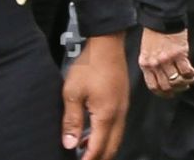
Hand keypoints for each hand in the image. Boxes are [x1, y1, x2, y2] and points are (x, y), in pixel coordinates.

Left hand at [63, 31, 128, 159]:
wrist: (108, 45)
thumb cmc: (88, 67)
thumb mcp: (73, 93)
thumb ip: (72, 121)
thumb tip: (70, 145)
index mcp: (106, 115)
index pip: (98, 148)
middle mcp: (119, 114)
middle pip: (112, 147)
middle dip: (99, 158)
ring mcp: (123, 108)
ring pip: (117, 138)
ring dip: (103, 149)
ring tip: (84, 153)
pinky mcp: (123, 101)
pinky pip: (117, 127)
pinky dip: (107, 137)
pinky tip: (92, 135)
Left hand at [139, 28, 193, 99]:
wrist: (162, 18)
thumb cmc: (154, 33)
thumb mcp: (146, 51)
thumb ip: (151, 64)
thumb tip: (161, 76)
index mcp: (145, 64)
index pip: (153, 86)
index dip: (163, 93)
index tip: (170, 94)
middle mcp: (155, 65)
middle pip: (166, 86)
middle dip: (176, 89)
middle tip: (182, 87)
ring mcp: (167, 60)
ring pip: (177, 80)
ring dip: (185, 83)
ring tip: (190, 80)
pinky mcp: (179, 54)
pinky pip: (186, 70)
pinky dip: (191, 74)